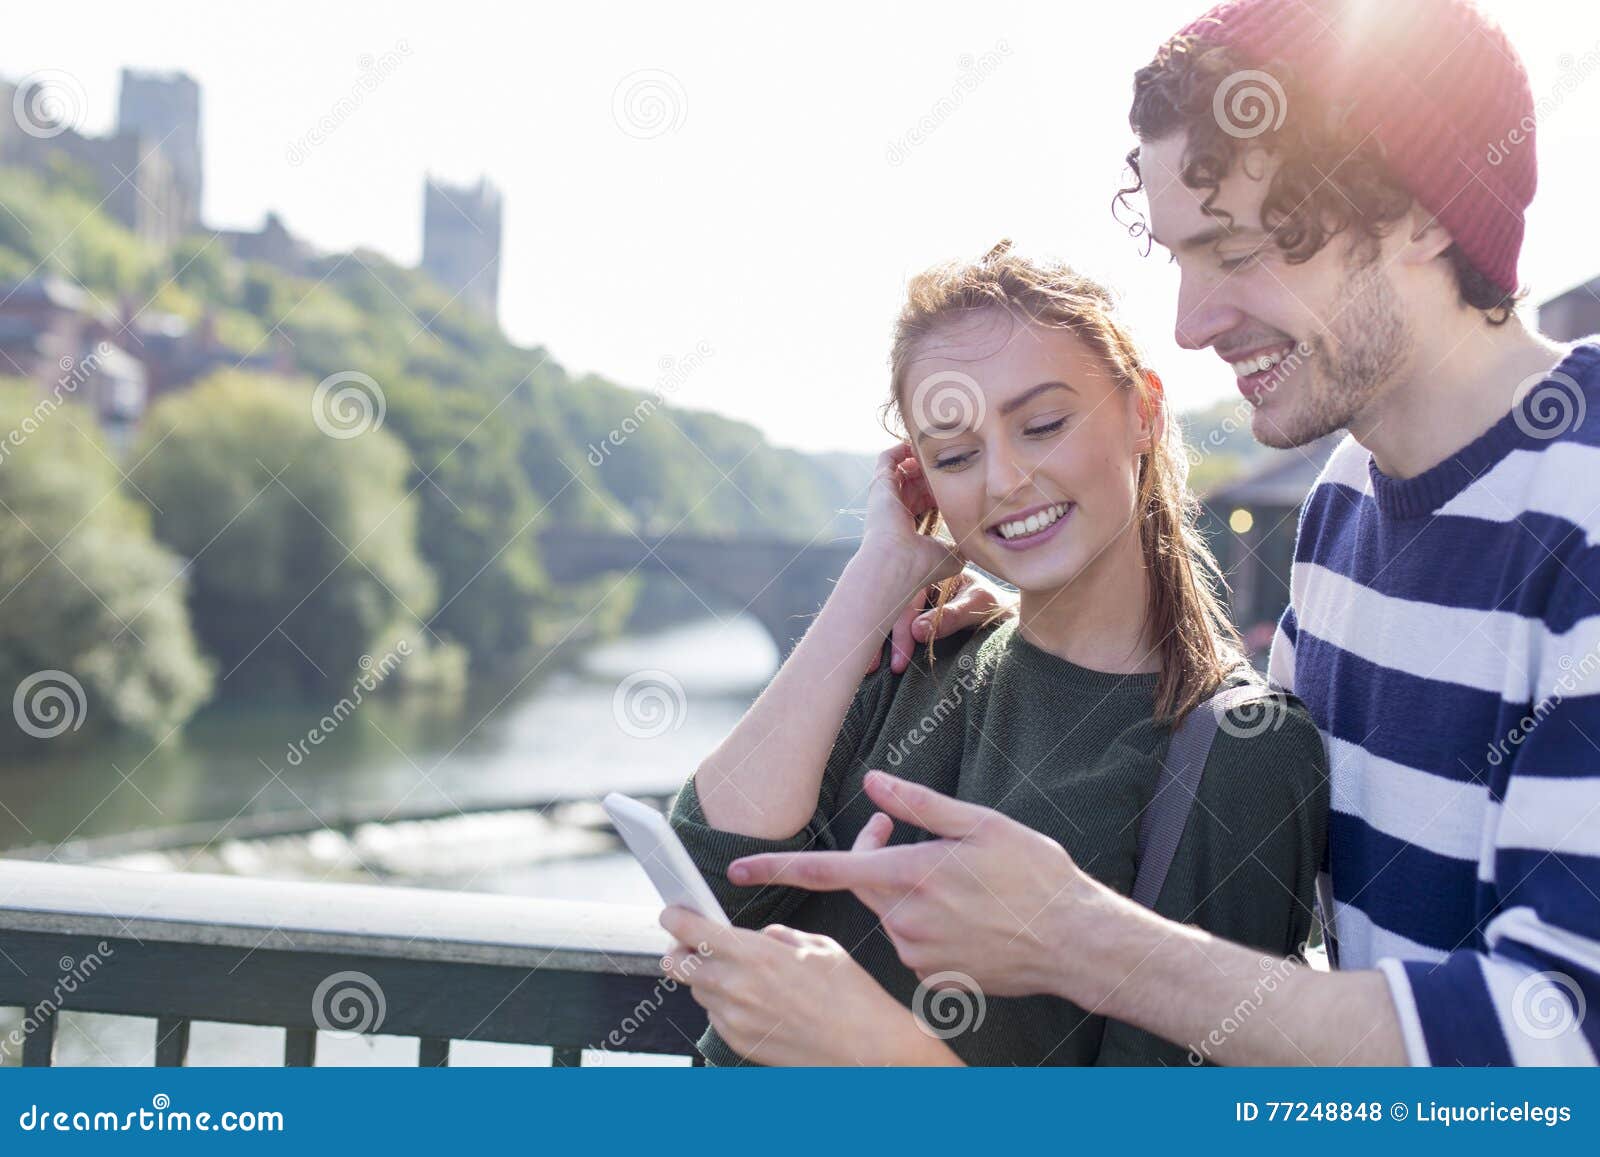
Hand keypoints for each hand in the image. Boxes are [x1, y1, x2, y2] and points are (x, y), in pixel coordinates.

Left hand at [659, 904, 960, 1066]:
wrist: (867, 1050)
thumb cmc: (851, 997)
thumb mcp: (818, 946)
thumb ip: (777, 936)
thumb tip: (758, 937)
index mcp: (756, 955)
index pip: (691, 930)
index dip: (675, 917)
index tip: (673, 913)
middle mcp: (737, 988)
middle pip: (677, 965)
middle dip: (680, 950)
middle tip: (694, 944)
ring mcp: (736, 1020)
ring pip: (697, 991)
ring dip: (707, 979)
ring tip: (740, 976)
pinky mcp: (740, 1044)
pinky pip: (717, 1017)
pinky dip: (726, 1006)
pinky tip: (756, 1003)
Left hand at [727, 770, 1083, 998]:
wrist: (1076, 943)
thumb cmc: (1036, 877)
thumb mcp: (982, 825)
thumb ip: (921, 805)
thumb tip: (874, 784)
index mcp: (912, 876)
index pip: (828, 869)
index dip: (778, 868)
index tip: (736, 870)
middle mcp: (906, 920)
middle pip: (861, 882)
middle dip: (870, 854)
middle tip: (902, 831)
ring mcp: (918, 953)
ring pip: (887, 911)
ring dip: (902, 890)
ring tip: (957, 881)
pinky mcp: (933, 975)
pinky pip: (910, 939)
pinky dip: (923, 920)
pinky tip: (965, 913)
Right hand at [857, 444, 963, 604]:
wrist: (896, 563)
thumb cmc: (922, 565)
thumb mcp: (951, 555)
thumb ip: (963, 545)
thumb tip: (978, 542)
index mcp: (910, 525)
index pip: (926, 499)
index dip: (942, 489)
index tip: (961, 481)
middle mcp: (897, 509)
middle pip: (916, 481)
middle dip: (934, 472)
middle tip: (954, 463)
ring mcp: (887, 496)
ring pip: (903, 467)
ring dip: (920, 459)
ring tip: (939, 452)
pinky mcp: (880, 484)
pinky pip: (887, 458)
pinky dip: (901, 449)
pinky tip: (920, 447)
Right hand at [868, 569, 1020, 674]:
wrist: (1009, 619)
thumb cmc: (998, 608)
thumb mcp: (980, 607)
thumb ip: (953, 615)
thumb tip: (917, 630)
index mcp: (934, 569)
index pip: (908, 597)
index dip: (901, 629)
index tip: (900, 659)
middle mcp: (919, 582)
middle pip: (892, 608)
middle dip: (882, 637)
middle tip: (875, 666)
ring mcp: (914, 600)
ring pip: (888, 617)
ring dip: (877, 641)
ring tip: (868, 667)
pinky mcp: (913, 616)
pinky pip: (894, 627)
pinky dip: (883, 642)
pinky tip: (874, 659)